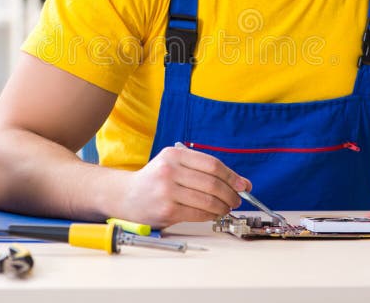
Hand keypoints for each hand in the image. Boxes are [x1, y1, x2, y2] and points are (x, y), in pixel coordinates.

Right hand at [116, 146, 250, 227]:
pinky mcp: (167, 210)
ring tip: (226, 208)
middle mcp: (169, 170)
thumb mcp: (174, 165)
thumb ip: (203, 170)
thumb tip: (240, 182)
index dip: (232, 176)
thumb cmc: (155, 180)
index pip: (212, 164)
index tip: (243, 185)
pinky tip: (213, 214)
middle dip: (231, 194)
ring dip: (223, 206)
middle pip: (212, 183)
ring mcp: (167, 191)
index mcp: (174, 154)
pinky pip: (198, 214)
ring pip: (208, 200)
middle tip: (236, 199)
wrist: (125, 196)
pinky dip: (211, 215)